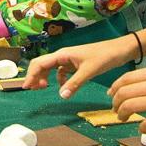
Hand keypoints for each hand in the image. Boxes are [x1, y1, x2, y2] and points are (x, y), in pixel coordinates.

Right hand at [24, 39, 139, 98]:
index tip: (26, 87)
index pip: (40, 63)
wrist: (119, 50)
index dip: (31, 74)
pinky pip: (62, 72)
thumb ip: (75, 83)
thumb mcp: (89, 71)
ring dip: (45, 77)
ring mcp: (69, 60)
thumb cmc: (104, 56)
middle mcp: (63, 56)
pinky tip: (63, 87)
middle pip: (42, 65)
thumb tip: (62, 95)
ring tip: (43, 88)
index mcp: (63, 54)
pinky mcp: (76, 64)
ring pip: (51, 69)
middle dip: (35, 76)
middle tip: (32, 90)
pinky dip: (59, 79)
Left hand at [107, 63, 145, 131]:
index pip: (128, 78)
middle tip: (116, 111)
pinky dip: (141, 127)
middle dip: (115, 103)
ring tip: (123, 120)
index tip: (112, 96)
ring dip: (122, 114)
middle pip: (125, 92)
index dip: (115, 88)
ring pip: (131, 106)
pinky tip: (144, 129)